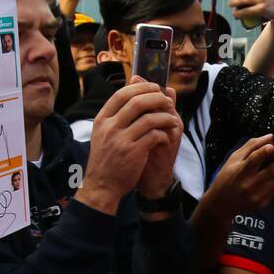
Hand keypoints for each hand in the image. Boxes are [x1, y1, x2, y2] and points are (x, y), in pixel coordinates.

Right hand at [79, 79, 180, 213]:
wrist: (102, 185)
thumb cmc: (106, 158)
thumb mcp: (103, 133)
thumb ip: (115, 114)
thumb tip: (130, 90)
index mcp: (102, 119)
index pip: (121, 94)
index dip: (141, 87)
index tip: (154, 87)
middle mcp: (110, 127)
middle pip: (137, 102)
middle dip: (157, 98)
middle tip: (168, 101)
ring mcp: (121, 140)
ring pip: (149, 118)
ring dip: (165, 117)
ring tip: (172, 119)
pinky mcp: (134, 152)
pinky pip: (154, 135)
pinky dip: (163, 134)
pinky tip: (165, 137)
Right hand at [204, 134, 273, 216]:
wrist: (221, 205)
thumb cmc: (227, 177)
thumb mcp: (233, 159)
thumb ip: (250, 147)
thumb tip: (269, 137)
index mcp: (240, 171)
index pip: (252, 161)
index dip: (263, 153)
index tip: (273, 146)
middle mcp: (249, 184)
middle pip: (271, 171)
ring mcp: (257, 195)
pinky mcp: (262, 202)